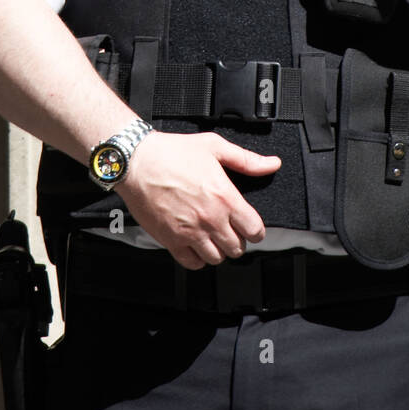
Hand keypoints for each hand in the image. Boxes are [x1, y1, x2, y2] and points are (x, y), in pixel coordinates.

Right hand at [117, 130, 280, 269]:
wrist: (137, 162)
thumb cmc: (172, 152)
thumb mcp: (215, 147)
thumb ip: (246, 160)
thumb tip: (271, 164)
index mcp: (225, 197)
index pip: (254, 230)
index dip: (255, 230)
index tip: (250, 227)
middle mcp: (210, 219)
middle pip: (237, 248)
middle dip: (237, 240)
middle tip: (230, 230)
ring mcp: (190, 232)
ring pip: (217, 258)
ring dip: (218, 250)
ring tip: (213, 237)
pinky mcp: (171, 240)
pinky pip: (192, 263)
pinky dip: (197, 258)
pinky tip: (196, 245)